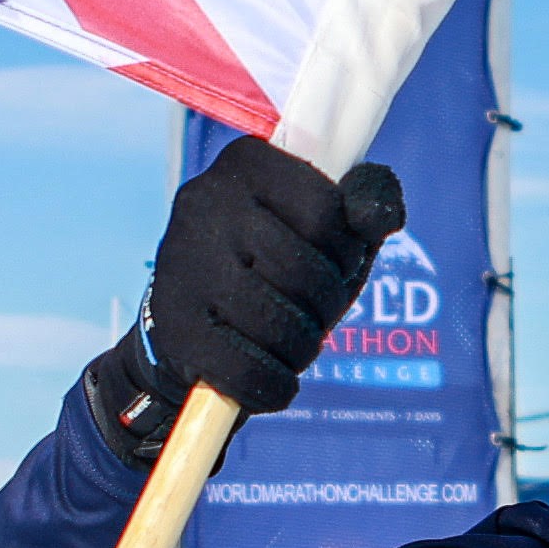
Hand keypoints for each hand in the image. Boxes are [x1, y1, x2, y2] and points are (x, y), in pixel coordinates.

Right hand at [84, 136, 405, 461]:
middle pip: (304, 270)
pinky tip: (275, 378)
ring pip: (278, 323)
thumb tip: (376, 213)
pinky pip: (246, 369)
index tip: (333, 263)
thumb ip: (367, 208)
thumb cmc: (275, 269)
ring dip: (303, 347)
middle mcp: (205, 200)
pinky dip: (275, 386)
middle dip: (326, 304)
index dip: (346, 251)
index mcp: (248, 161)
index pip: (325, 210)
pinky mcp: (172, 324)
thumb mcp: (330, 231)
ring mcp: (181, 261)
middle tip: (315, 312)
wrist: (191, 325)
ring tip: (294, 341)